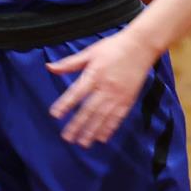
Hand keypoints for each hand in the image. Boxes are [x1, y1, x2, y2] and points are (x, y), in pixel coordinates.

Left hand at [46, 30, 161, 148]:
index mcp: (94, 74)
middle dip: (77, 125)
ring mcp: (119, 95)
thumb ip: (69, 63)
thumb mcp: (89, 52)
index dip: (65, 105)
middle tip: (67, 138)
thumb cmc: (112, 47)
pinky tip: (102, 138)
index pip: (76, 93)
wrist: (141, 47)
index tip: (55, 115)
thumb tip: (49, 67)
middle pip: (89, 109)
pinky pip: (118, 117)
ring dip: (92, 131)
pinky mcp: (129, 100)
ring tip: (83, 143)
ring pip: (103, 117)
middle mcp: (106, 87)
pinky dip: (110, 128)